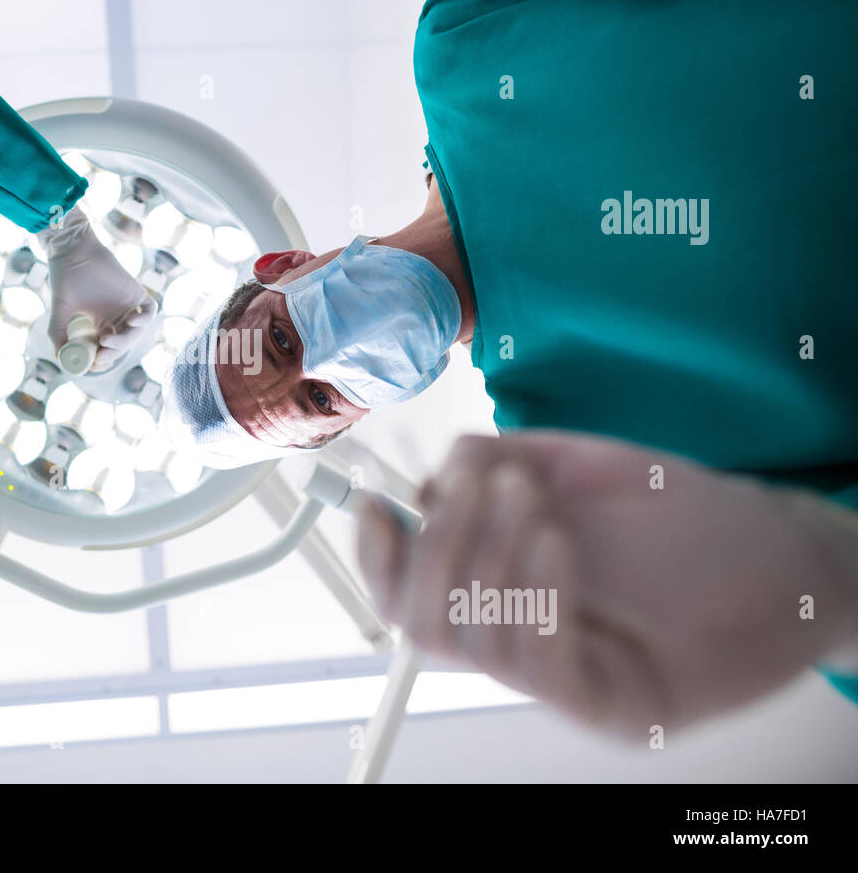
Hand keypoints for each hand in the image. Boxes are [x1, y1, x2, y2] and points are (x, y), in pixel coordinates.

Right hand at [40, 207, 155, 372]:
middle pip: (124, 342)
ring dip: (125, 341)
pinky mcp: (136, 292)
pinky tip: (130, 322)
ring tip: (107, 341)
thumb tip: (59, 358)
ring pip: (136, 332)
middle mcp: (116, 315)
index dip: (105, 358)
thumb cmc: (65, 279)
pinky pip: (150, 311)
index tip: (94, 363)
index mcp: (101, 322)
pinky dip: (145, 320)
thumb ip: (58, 333)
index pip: (110, 347)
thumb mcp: (60, 312)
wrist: (72, 252)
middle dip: (114, 353)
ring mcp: (127, 304)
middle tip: (100, 356)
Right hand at [358, 430, 857, 736]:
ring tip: (531, 498)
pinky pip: (540, 669)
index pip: (407, 592)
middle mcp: (519, 635)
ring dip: (485, 557)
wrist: (790, 558)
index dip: (377, 556)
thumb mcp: (579, 465)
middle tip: (476, 486)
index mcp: (500, 581)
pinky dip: (534, 594)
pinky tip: (558, 537)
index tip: (377, 504)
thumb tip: (430, 476)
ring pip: (469, 644)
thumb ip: (498, 459)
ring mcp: (561, 675)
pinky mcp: (610, 708)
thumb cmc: (687, 517)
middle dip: (433, 546)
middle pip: (418, 625)